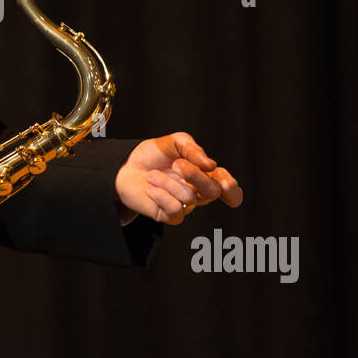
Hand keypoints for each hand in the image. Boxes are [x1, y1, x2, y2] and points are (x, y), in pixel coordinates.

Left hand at [114, 132, 242, 225]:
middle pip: (212, 192)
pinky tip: (150, 187)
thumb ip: (194, 150)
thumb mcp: (175, 142)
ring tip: (152, 174)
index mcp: (205, 174)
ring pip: (190, 198)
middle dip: (195, 176)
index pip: (229, 189)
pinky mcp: (169, 215)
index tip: (223, 181)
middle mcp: (198, 192)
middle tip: (177, 164)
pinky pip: (175, 209)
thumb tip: (212, 166)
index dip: (231, 189)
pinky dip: (160, 195)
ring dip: (168, 182)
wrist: (126, 165)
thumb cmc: (154, 154)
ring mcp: (184, 205)